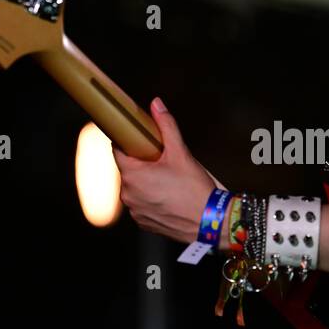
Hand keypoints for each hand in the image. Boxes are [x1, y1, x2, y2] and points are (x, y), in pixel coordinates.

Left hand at [112, 97, 221, 243]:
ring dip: (146, 181)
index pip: (117, 149)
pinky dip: (151, 199)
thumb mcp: (180, 153)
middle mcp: (127, 194)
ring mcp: (134, 211)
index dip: (128, 140)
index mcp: (132, 175)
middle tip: (163, 160)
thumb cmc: (194, 189)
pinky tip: (169, 196)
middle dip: (142, 162)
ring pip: (135, 187)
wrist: (210, 223)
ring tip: (169, 180)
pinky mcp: (143, 223)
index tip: (139, 138)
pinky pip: (142, 204)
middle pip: (128, 169)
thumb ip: (166, 126)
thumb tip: (156, 104)